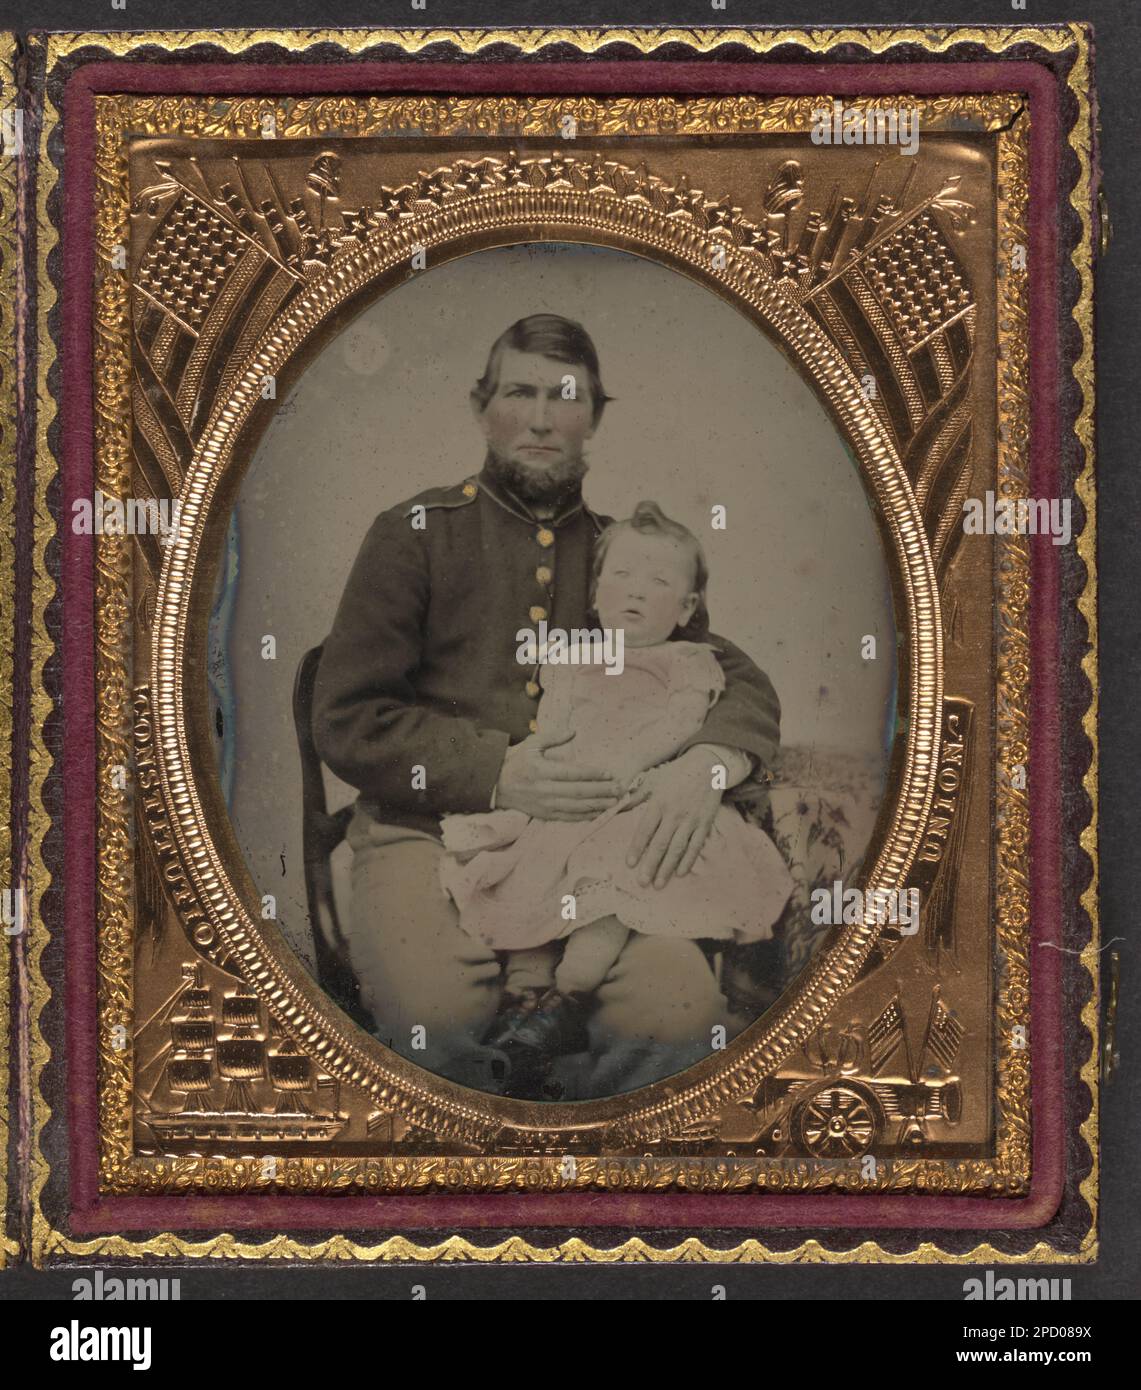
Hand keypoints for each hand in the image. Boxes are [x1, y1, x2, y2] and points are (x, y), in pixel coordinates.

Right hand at [494, 728, 623, 821]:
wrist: (495, 786)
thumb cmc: (516, 762)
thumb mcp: (531, 744)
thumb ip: (553, 738)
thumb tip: (573, 731)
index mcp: (541, 771)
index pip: (572, 773)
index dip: (592, 774)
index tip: (609, 773)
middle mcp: (544, 790)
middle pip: (578, 792)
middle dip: (601, 791)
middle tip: (619, 788)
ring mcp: (545, 805)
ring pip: (576, 807)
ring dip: (597, 805)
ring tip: (614, 802)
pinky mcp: (545, 815)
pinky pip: (569, 817)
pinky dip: (585, 816)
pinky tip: (599, 813)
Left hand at [624, 746, 723, 887]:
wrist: (706, 766)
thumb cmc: (675, 775)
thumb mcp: (652, 781)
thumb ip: (635, 797)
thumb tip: (617, 807)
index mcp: (658, 804)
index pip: (645, 830)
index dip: (637, 848)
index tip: (630, 864)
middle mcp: (674, 814)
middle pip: (660, 844)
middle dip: (650, 865)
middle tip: (642, 882)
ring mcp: (690, 820)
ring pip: (677, 848)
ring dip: (667, 868)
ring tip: (659, 884)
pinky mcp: (704, 823)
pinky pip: (695, 845)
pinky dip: (688, 860)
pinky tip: (680, 873)